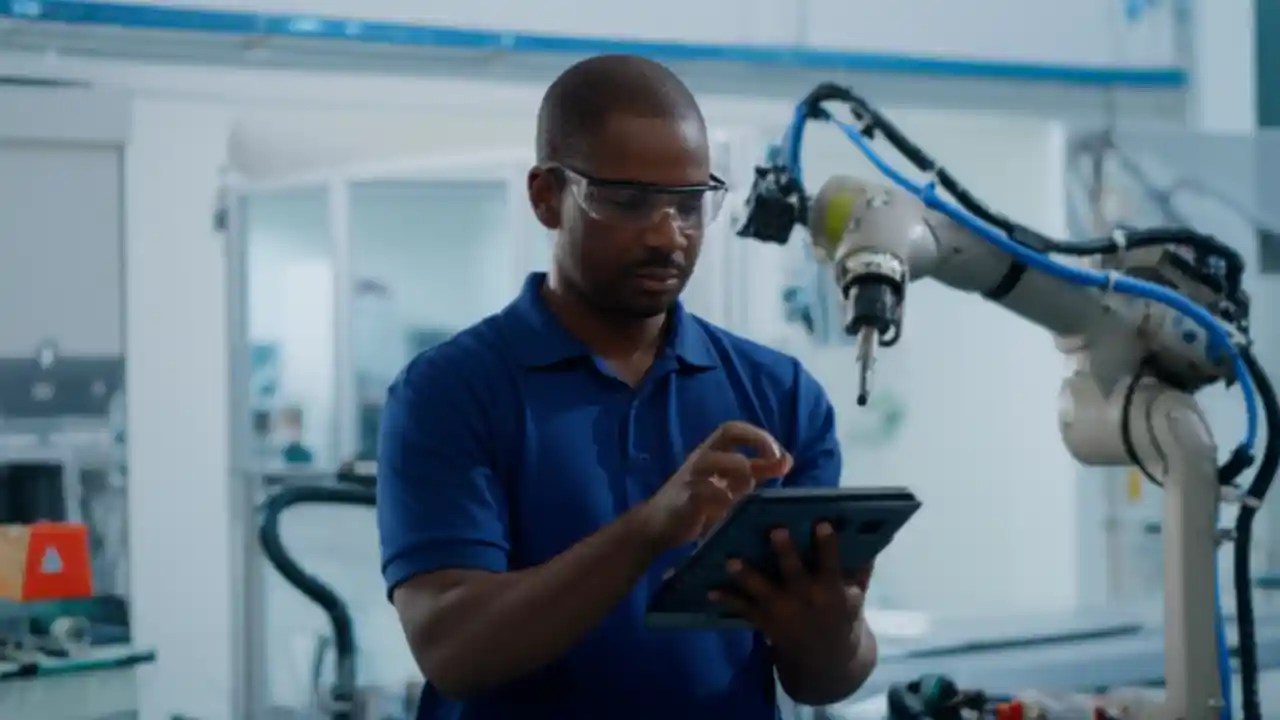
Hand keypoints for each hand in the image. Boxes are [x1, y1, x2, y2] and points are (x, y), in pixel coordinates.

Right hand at [637, 421, 792, 551]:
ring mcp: (691, 477)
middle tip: (776, 460)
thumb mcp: (731, 484)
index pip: (737, 429)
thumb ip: (756, 472)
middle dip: (757, 440)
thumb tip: (786, 461)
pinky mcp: (684, 499)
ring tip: (752, 483)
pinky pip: (702, 492)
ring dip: (738, 466)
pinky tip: (731, 508)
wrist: (658, 526)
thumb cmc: (698, 503)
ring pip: (712, 458)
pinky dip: (721, 498)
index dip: (762, 437)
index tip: (783, 458)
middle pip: (727, 430)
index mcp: (714, 452)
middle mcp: (702, 457)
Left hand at [711, 522, 871, 666]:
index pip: (831, 564)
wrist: (826, 662)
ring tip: (730, 560)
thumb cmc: (841, 618)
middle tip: (776, 530)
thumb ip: (859, 570)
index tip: (822, 523)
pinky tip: (709, 589)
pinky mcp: (765, 621)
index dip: (828, 544)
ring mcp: (783, 612)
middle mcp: (805, 600)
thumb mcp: (856, 597)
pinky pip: (743, 609)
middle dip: (785, 553)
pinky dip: (726, 599)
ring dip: (746, 575)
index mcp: (830, 591)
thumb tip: (869, 537)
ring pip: (762, 590)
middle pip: (794, 573)